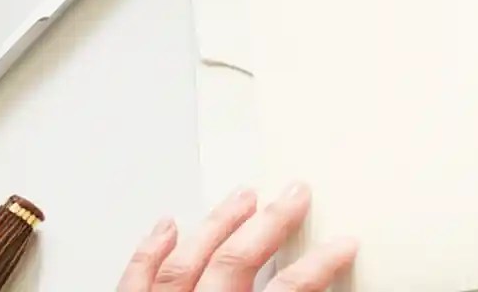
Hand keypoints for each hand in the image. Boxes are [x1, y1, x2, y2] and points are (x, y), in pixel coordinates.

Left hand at [118, 183, 355, 291]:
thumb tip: (317, 289)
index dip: (319, 265)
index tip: (342, 244)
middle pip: (236, 262)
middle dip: (271, 224)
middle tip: (296, 194)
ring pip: (186, 262)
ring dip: (217, 224)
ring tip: (243, 196)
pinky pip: (135, 282)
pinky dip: (150, 252)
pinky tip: (167, 226)